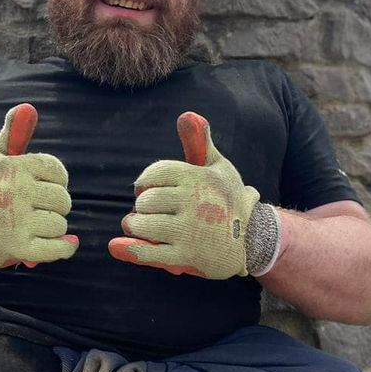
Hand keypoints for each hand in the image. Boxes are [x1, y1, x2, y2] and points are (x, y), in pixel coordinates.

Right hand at [0, 103, 78, 272]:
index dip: (56, 180)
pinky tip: (64, 245)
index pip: (57, 171)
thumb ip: (11, 133)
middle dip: (55, 206)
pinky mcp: (18, 246)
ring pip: (60, 223)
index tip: (45, 186)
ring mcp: (19, 220)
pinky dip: (63, 248)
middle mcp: (18, 191)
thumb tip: (26, 107)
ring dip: (53, 227)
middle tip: (39, 209)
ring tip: (36, 226)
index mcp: (16, 167)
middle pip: (62, 199)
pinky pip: (56, 247)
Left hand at [108, 112, 259, 279]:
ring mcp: (190, 230)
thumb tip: (187, 115)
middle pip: (145, 200)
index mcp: (198, 177)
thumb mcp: (218, 167)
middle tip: (150, 212)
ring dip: (135, 226)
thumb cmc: (228, 199)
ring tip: (140, 227)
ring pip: (142, 224)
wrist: (253, 240)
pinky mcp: (187, 256)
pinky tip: (117, 246)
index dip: (145, 182)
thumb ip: (199, 142)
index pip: (154, 173)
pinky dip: (130, 250)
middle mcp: (194, 201)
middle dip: (142, 207)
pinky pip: (149, 252)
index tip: (147, 189)